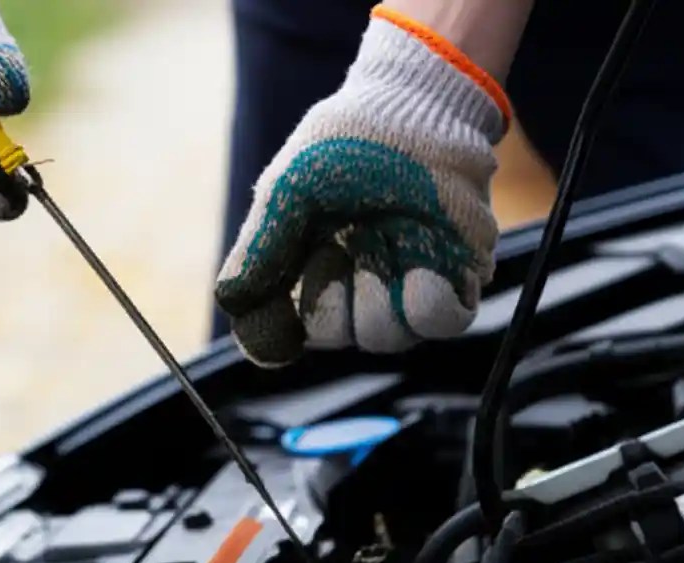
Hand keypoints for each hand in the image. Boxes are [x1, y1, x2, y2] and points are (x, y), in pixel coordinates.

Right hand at [214, 5, 510, 366]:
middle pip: (338, 336)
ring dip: (380, 302)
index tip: (277, 323)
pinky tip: (421, 272)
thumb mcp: (289, 189)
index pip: (287, 330)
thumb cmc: (346, 140)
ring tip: (381, 245)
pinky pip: (444, 320)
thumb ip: (260, 246)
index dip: (278, 333)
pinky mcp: (456, 273)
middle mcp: (356, 284)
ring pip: (388, 336)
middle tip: (337, 249)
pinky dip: (428, 306)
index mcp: (309, 268)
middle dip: (333, 302)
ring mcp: (405, 282)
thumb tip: (228, 300)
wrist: (416, 105)